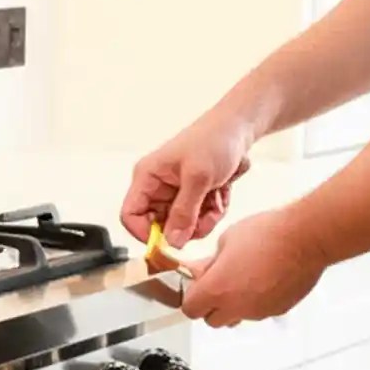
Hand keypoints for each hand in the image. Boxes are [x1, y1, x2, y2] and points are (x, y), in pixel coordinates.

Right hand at [120, 119, 253, 248]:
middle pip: (159, 225)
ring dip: (202, 220)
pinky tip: (220, 195)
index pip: (130, 215)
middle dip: (184, 227)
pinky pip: (197, 219)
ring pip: (181, 226)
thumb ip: (184, 212)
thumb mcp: (199, 177)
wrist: (240, 128)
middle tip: (204, 218)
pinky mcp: (192, 197)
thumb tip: (172, 242)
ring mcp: (174, 194)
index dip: (145, 233)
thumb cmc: (214, 140)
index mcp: (147, 177)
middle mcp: (156, 188)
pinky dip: (212, 213)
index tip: (169, 241)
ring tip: (216, 202)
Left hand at [182, 209, 326, 327]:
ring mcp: (259, 311)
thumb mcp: (225, 241)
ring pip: (237, 318)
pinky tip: (263, 281)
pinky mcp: (279, 310)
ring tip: (243, 280)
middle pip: (212, 320)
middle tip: (217, 285)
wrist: (306, 237)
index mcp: (216, 289)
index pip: (190, 309)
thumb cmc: (267, 234)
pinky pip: (259, 312)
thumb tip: (203, 270)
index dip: (191, 298)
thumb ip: (210, 263)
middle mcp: (236, 306)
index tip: (196, 287)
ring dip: (234, 305)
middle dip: (210, 306)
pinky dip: (256, 302)